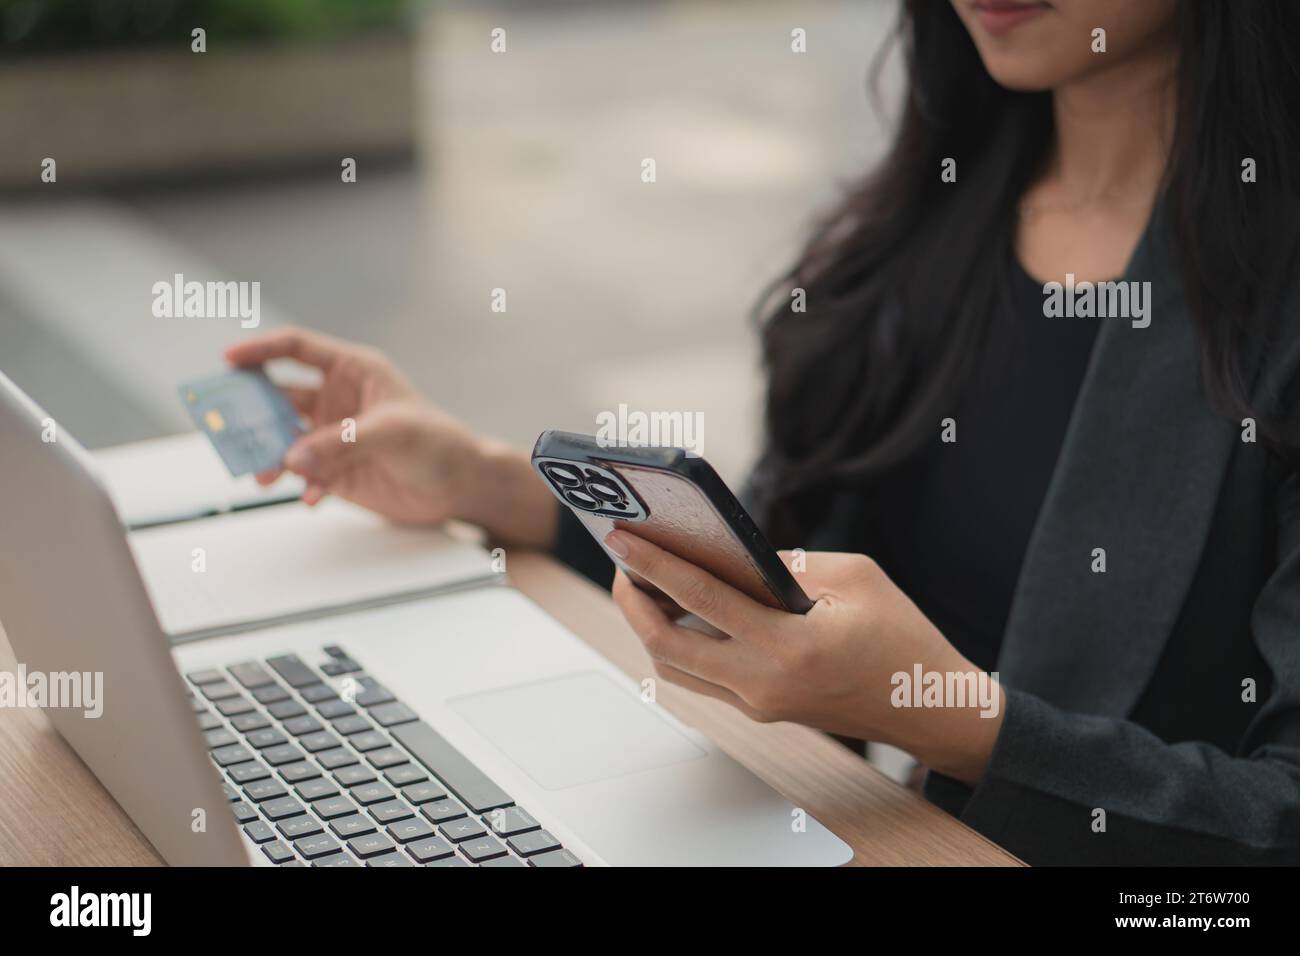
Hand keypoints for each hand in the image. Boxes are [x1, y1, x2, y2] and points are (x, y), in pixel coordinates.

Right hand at [224, 327, 558, 544]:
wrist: (460, 486)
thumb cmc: (440, 442)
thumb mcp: (393, 432)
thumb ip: (341, 442)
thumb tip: (293, 457)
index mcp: (352, 371)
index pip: (296, 349)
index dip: (260, 350)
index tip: (228, 360)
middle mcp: (335, 400)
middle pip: (277, 396)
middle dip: (250, 409)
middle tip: (226, 423)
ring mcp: (332, 436)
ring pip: (283, 439)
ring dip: (268, 454)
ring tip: (260, 473)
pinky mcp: (334, 471)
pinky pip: (302, 475)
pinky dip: (299, 485)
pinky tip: (309, 497)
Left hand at [606, 531, 1005, 784]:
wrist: (928, 708)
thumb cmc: (901, 636)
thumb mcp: (855, 578)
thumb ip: (787, 564)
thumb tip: (729, 554)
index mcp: (791, 647)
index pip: (703, 600)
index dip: (655, 567)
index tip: (622, 540)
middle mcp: (764, 684)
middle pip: (668, 646)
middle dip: (632, 603)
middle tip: (621, 564)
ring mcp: (758, 704)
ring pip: (675, 669)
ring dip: (648, 626)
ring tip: (639, 584)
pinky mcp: (760, 709)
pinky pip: (701, 677)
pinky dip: (678, 644)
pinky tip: (675, 610)